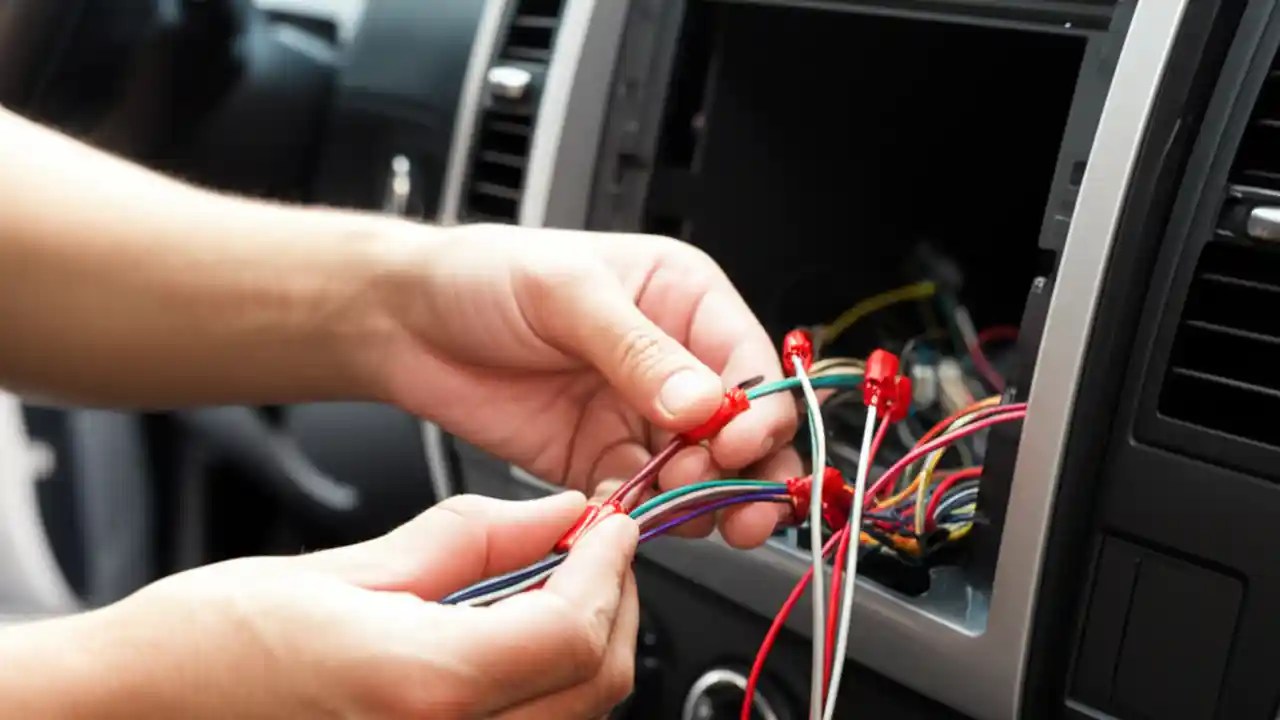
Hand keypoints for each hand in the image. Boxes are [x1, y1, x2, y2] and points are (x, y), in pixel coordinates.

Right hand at [35, 494, 636, 719]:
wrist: (134, 714)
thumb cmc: (206, 647)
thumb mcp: (347, 569)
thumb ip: (469, 542)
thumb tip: (555, 514)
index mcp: (422, 688)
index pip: (574, 632)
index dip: (610, 568)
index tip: (610, 523)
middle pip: (593, 684)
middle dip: (613, 604)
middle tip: (593, 545)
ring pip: (572, 717)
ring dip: (585, 644)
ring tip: (556, 581)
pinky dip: (544, 684)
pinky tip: (514, 635)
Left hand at [374, 225, 801, 546]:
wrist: (405, 321)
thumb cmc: (484, 276)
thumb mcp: (567, 293)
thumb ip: (638, 350)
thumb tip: (703, 402)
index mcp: (682, 299)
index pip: (749, 362)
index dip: (757, 410)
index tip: (736, 444)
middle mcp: (671, 360)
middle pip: (739, 428)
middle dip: (744, 471)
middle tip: (734, 504)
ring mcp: (636, 415)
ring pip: (698, 471)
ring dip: (699, 497)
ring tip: (680, 503)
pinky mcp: (598, 459)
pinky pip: (639, 498)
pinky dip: (640, 514)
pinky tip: (624, 511)